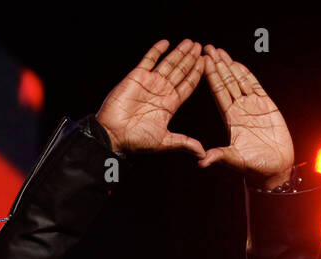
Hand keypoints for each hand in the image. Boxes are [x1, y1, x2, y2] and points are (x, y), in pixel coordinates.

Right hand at [95, 39, 205, 157]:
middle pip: (180, 71)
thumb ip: (184, 143)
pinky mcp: (137, 76)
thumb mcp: (164, 142)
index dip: (197, 74)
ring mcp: (150, 82)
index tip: (207, 63)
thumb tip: (202, 154)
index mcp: (170, 105)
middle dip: (191, 59)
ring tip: (190, 42)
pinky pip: (149, 60)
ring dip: (179, 53)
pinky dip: (157, 51)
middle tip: (202, 47)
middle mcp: (162, 91)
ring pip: (168, 63)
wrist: (113, 134)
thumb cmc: (136, 141)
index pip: (187, 85)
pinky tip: (166, 42)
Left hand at [198, 46, 293, 188]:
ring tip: (220, 51)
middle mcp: (239, 110)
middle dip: (217, 65)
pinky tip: (238, 64)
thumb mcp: (234, 160)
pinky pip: (255, 86)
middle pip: (226, 82)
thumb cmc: (255, 167)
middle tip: (207, 48)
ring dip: (230, 66)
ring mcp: (253, 106)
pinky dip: (247, 75)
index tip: (202, 62)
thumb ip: (219, 156)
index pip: (218, 93)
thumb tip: (201, 161)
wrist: (276, 168)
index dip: (211, 77)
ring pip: (239, 81)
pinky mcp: (267, 106)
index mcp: (230, 119)